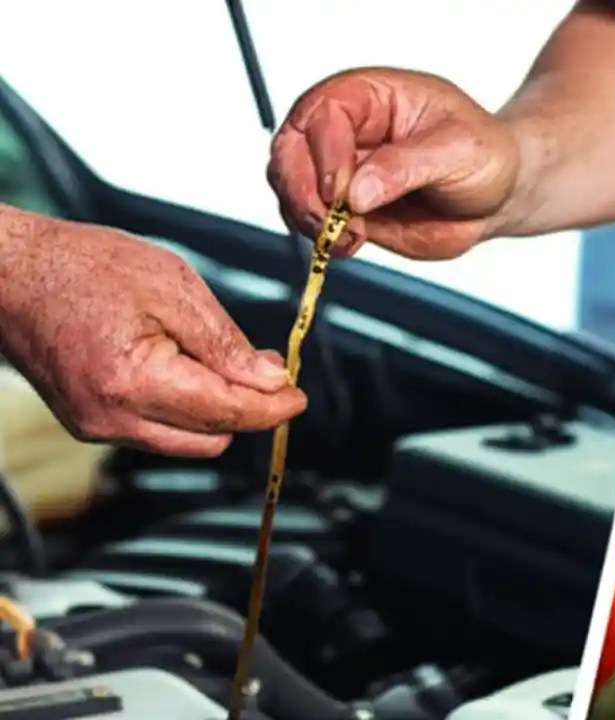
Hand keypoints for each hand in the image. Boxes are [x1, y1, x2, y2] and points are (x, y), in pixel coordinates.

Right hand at [0, 209, 306, 457]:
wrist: (8, 272)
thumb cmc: (82, 267)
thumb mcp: (172, 287)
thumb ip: (226, 342)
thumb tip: (271, 380)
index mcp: (135, 381)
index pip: (228, 413)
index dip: (273, 408)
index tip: (299, 397)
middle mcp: (112, 417)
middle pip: (212, 437)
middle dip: (247, 409)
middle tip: (266, 368)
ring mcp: (95, 425)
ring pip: (186, 441)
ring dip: (215, 412)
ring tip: (220, 360)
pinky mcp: (87, 422)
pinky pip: (155, 431)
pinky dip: (181, 408)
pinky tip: (183, 367)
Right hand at [268, 68, 521, 259]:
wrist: (499, 194)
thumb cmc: (485, 155)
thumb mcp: (459, 151)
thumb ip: (406, 167)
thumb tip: (357, 191)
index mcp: (372, 96)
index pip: (323, 113)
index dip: (324, 152)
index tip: (339, 190)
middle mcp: (348, 129)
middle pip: (291, 147)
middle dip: (299, 188)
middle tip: (325, 221)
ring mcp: (342, 169)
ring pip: (291, 186)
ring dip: (306, 217)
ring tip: (344, 237)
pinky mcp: (346, 207)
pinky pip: (310, 219)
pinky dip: (319, 236)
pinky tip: (348, 244)